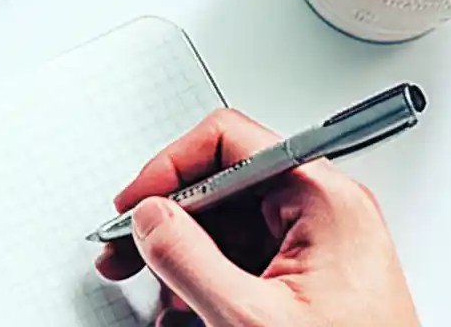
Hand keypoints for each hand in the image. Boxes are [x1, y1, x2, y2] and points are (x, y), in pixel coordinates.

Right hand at [96, 109, 419, 326]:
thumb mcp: (251, 317)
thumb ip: (190, 260)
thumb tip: (151, 218)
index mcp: (323, 199)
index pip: (230, 141)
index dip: (171, 167)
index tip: (135, 202)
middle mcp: (324, 211)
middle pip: (223, 186)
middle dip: (168, 221)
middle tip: (125, 249)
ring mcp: (319, 245)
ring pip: (229, 228)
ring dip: (182, 257)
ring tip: (152, 290)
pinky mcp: (311, 279)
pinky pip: (247, 262)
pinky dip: (208, 282)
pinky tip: (185, 311)